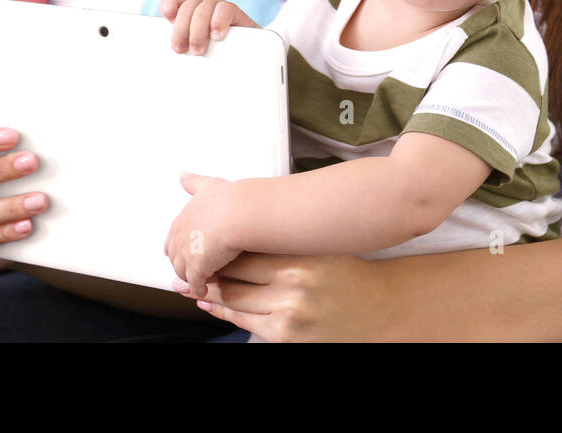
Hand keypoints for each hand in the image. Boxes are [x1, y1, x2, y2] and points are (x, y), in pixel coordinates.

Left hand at [160, 0, 257, 54]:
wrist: (247, 62)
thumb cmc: (215, 60)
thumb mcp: (196, 55)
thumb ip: (184, 51)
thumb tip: (169, 66)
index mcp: (188, 14)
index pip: (174, 1)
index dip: (170, 7)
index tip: (168, 20)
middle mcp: (202, 7)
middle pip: (187, 7)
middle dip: (181, 29)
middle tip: (181, 50)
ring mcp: (219, 8)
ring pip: (203, 8)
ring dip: (198, 30)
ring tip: (199, 50)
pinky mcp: (236, 14)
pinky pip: (225, 9)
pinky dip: (218, 21)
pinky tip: (217, 34)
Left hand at [163, 172, 241, 298]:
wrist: (239, 213)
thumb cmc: (228, 199)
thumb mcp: (207, 185)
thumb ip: (194, 182)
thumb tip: (183, 176)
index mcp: (182, 220)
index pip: (172, 239)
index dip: (180, 247)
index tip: (186, 251)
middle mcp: (180, 238)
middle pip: (175, 258)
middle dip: (183, 264)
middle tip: (194, 268)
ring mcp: (187, 255)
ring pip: (182, 273)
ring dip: (191, 277)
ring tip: (202, 280)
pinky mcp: (197, 269)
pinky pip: (195, 284)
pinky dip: (199, 288)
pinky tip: (205, 290)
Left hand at [177, 252, 389, 342]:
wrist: (377, 305)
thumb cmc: (344, 269)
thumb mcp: (314, 244)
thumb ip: (278, 236)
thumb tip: (235, 226)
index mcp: (300, 253)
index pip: (245, 246)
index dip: (219, 243)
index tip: (200, 236)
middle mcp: (294, 282)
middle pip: (234, 271)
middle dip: (207, 266)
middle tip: (184, 259)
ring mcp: (289, 312)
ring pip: (233, 298)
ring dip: (206, 289)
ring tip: (186, 281)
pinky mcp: (286, 336)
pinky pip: (242, 321)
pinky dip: (221, 310)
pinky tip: (206, 300)